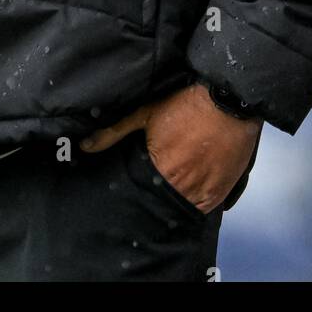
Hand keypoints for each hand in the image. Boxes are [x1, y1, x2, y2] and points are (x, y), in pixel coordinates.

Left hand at [78, 83, 260, 212]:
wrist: (227, 102)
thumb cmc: (186, 106)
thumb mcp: (145, 114)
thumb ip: (113, 132)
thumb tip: (85, 146)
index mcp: (158, 169)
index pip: (141, 192)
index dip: (138, 188)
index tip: (137, 184)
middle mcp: (180, 185)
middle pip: (161, 201)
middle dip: (156, 194)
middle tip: (155, 183)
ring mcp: (201, 191)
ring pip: (181, 208)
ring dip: (175, 199)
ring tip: (173, 186)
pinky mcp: (219, 193)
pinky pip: (203, 209)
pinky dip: (195, 202)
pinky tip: (190, 189)